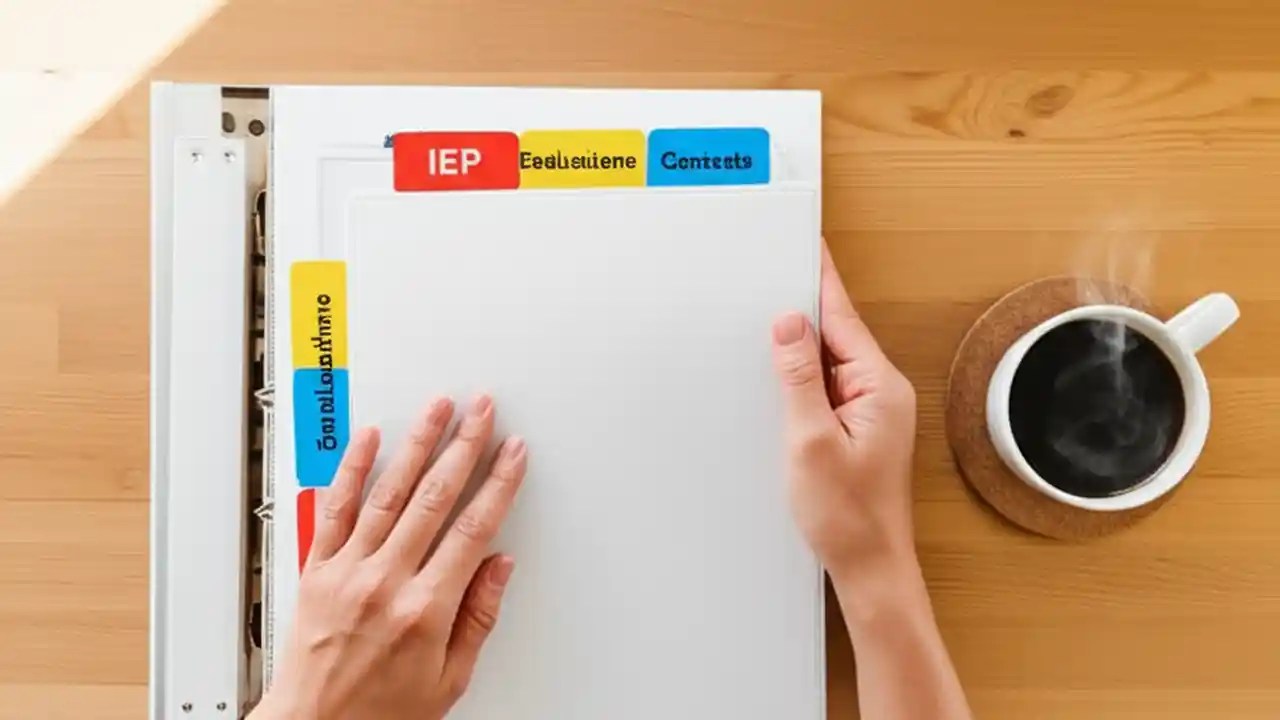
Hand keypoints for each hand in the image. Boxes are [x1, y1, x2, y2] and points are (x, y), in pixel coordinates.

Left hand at [253, 395, 526, 719]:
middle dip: (464, 446)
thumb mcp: (449, 680)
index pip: (472, 529)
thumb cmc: (378, 715)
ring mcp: (347, 571)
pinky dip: (352, 469)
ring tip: (437, 408)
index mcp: (424, 610)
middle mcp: (384, 582)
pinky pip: (335, 509)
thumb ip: (477, 617)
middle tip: (482, 411)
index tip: (513, 454)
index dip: (497, 483)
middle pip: (434, 498)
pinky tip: (368, 438)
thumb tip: (499, 566)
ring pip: (388, 492)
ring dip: (416, 443)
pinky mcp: (317, 570)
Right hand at [771, 244, 917, 577]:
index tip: (807, 247)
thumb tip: (788, 325)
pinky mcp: (859, 430)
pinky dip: (803, 380)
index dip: (819, 282)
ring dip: (799, 351)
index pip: (843, 319)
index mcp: (880, 386)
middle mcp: (882, 392)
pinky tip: (779, 382)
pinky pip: (827, 389)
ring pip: (829, 363)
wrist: (870, 567)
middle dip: (802, 312)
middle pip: (836, 335)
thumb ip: (798, 378)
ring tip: (763, 333)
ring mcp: (872, 411)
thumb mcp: (810, 441)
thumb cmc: (848, 516)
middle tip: (766, 282)